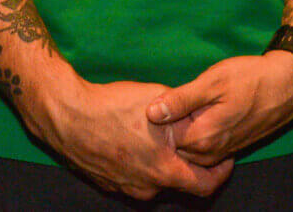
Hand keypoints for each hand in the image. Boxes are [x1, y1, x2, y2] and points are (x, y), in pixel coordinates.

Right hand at [29, 75, 232, 200]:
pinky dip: (139, 162)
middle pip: (179, 181)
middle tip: (188, 139)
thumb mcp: (158, 103)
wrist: (68, 116)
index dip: (221, 173)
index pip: (205, 186)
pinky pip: (133, 176)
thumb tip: (203, 119)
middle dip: (188, 162)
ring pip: (154, 178)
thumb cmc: (114, 106)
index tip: (224, 157)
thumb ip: (184, 117)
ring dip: (160, 161)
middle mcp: (147, 186)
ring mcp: (126, 188)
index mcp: (164, 170)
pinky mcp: (108, 183)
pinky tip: (132, 139)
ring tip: (156, 135)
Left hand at [146, 51, 292, 166]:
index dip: (159, 118)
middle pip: (175, 147)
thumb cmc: (250, 78)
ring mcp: (223, 151)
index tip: (162, 98)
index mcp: (202, 137)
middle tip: (172, 100)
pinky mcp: (231, 147)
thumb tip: (151, 112)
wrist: (287, 85)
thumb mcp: (212, 81)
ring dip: (184, 132)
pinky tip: (201, 114)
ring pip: (190, 150)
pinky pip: (205, 149)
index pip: (164, 137)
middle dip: (169, 128)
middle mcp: (211, 151)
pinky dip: (198, 135)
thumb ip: (181, 100)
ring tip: (187, 106)